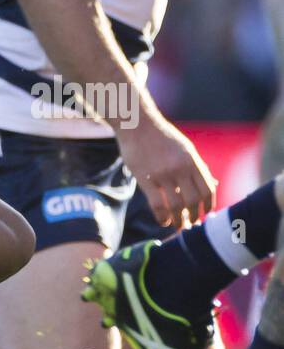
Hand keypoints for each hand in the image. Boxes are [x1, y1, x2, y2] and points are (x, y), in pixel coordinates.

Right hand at [118, 113, 216, 227]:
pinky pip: (157, 205)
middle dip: (193, 217)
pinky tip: (163, 220)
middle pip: (193, 201)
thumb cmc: (161, 136)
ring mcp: (162, 174)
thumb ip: (197, 166)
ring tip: (177, 225)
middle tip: (189, 224)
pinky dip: (162, 217)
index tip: (204, 214)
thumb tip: (213, 185)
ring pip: (176, 206)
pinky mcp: (145, 178)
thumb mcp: (184, 148)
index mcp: (192, 160)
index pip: (207, 190)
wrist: (136, 123)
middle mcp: (180, 168)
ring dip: (178, 221)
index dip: (208, 206)